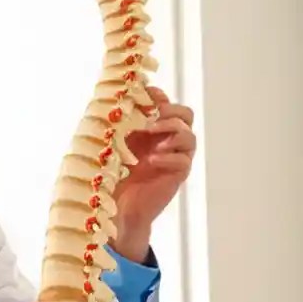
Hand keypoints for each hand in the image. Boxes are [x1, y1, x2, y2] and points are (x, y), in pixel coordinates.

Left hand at [111, 87, 195, 260]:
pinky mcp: (179, 174)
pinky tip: (152, 160)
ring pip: (189, 135)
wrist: (118, 206)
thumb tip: (121, 98)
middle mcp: (167, 138)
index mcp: (152, 126)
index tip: (146, 95)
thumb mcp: (113, 142)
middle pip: (186, 114)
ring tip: (151, 138)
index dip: (159, 97)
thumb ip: (120, 121)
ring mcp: (175, 155)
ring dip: (171, 132)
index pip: (166, 102)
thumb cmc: (112, 173)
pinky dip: (170, 156)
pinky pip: (185, 159)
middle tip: (152, 118)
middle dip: (170, 112)